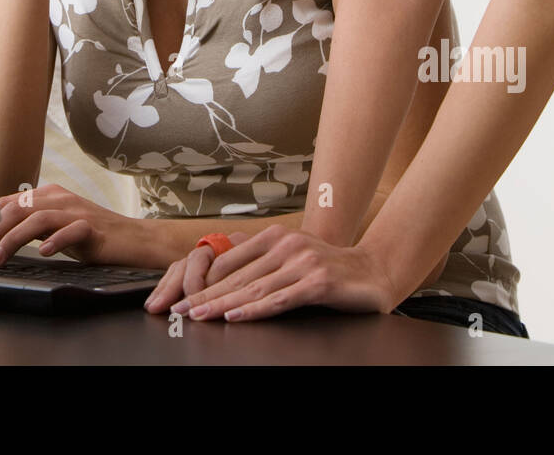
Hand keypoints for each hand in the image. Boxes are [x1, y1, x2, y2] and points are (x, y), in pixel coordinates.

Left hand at [0, 183, 147, 268]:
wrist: (133, 240)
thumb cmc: (93, 237)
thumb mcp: (54, 228)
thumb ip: (29, 226)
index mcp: (47, 196)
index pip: (7, 204)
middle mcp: (59, 198)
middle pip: (15, 210)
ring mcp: (77, 211)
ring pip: (36, 218)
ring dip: (11, 240)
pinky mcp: (94, 227)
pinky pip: (71, 230)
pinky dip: (55, 240)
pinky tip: (43, 253)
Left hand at [153, 225, 399, 320]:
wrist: (373, 272)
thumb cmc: (328, 269)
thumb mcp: (292, 257)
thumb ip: (263, 262)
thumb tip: (221, 271)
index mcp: (275, 236)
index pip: (231, 261)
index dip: (204, 280)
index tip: (181, 294)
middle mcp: (287, 245)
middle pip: (238, 276)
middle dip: (205, 294)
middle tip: (180, 309)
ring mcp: (303, 262)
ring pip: (254, 288)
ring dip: (222, 304)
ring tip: (198, 315)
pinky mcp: (318, 282)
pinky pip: (280, 299)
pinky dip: (255, 309)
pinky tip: (236, 316)